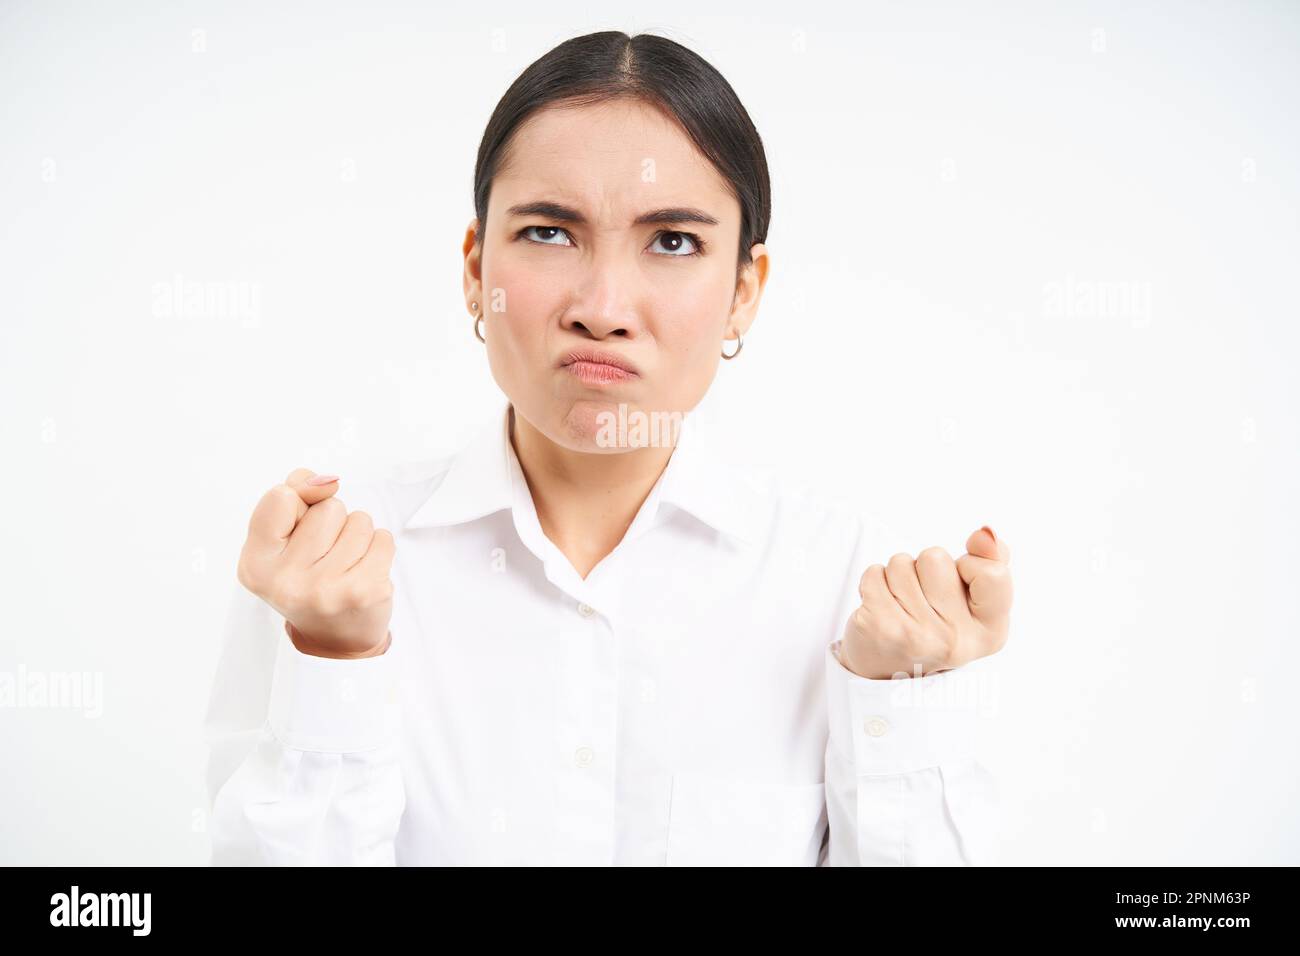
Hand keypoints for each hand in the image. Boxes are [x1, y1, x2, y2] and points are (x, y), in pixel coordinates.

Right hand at [236, 468, 394, 658]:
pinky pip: (382, 538)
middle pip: (327, 507)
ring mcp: (327, 589)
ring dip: (357, 535)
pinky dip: (378, 548)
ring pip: (359, 520)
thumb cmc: (305, 578)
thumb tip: (327, 480)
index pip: (281, 497)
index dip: (299, 502)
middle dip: (333, 522)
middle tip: (324, 556)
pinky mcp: (364, 592)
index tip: (299, 526)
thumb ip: (293, 498)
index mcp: (256, 564)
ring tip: (344, 564)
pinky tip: (362, 571)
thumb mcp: (280, 542)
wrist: (334, 638)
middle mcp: (286, 580)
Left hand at [839, 526, 1011, 679]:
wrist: (887, 671)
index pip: (993, 573)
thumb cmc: (937, 625)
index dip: (969, 565)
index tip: (960, 584)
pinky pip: (874, 573)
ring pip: (901, 562)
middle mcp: (956, 640)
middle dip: (924, 568)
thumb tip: (986, 532)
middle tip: (923, 600)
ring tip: (901, 605)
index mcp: (990, 632)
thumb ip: (992, 560)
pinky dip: (874, 582)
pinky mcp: (879, 629)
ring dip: (897, 575)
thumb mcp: (975, 601)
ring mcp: (916, 636)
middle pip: (936, 557)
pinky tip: (881, 608)